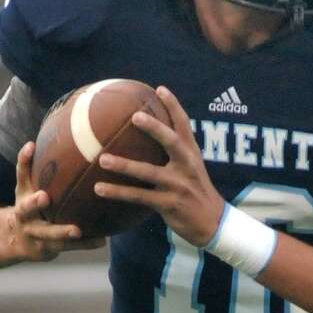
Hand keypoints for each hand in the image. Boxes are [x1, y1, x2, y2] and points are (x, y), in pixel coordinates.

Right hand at [7, 142, 104, 261]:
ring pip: (49, 234)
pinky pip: (68, 248)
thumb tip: (34, 141)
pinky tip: (102, 240)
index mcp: (21, 196)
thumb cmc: (27, 206)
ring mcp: (35, 236)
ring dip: (63, 231)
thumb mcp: (24, 187)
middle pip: (26, 209)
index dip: (23, 161)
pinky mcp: (48, 251)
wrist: (17, 240)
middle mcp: (24, 217)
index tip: (31, 146)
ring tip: (77, 230)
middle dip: (34, 203)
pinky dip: (85, 244)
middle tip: (45, 197)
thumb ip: (27, 166)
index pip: (20, 176)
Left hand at [93, 86, 225, 246]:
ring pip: (148, 172)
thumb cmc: (197, 192)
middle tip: (134, 116)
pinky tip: (99, 188)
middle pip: (171, 142)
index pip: (185, 125)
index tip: (160, 89)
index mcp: (192, 155)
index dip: (174, 106)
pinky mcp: (168, 204)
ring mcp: (177, 186)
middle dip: (154, 128)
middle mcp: (186, 166)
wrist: (213, 223)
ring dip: (124, 165)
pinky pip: (138, 196)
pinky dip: (117, 192)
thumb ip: (177, 153)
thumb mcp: (193, 169)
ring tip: (102, 159)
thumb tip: (155, 135)